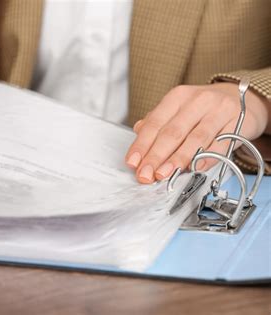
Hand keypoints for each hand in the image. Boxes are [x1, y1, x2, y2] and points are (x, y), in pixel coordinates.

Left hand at [125, 83, 269, 183]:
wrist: (241, 99)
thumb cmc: (203, 110)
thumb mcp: (178, 110)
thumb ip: (158, 123)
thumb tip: (138, 133)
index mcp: (178, 97)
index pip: (155, 123)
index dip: (142, 144)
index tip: (133, 163)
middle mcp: (198, 101)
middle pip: (172, 132)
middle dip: (156, 156)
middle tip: (146, 174)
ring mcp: (219, 111)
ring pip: (195, 138)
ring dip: (177, 159)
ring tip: (164, 174)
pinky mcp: (238, 123)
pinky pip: (220, 144)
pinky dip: (206, 158)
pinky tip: (195, 168)